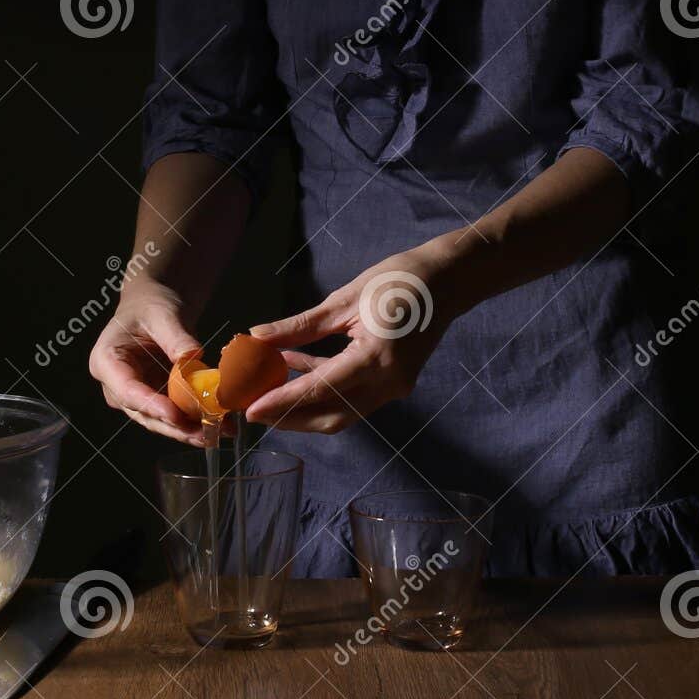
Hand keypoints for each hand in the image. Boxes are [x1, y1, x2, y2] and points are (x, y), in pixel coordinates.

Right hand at [88, 284, 210, 446]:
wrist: (155, 307)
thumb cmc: (151, 305)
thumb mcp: (163, 313)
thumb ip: (176, 336)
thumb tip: (193, 356)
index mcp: (107, 361)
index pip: (128, 390)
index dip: (152, 406)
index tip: (176, 416)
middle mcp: (116, 386)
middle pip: (145, 414)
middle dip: (176, 427)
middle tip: (206, 433)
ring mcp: (136, 397)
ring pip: (161, 422)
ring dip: (190, 430)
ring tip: (220, 431)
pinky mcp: (156, 401)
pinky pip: (175, 416)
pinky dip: (197, 422)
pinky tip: (222, 425)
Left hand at [245, 245, 454, 433]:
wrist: (448, 281)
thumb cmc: (400, 280)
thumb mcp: (344, 300)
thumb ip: (299, 326)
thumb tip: (257, 337)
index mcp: (375, 358)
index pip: (319, 390)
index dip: (282, 402)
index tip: (250, 409)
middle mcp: (388, 382)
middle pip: (331, 417)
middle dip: (289, 418)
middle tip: (253, 409)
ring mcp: (394, 388)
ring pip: (341, 413)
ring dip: (304, 407)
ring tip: (268, 389)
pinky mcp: (393, 384)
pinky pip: (352, 398)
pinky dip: (323, 391)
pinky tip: (295, 369)